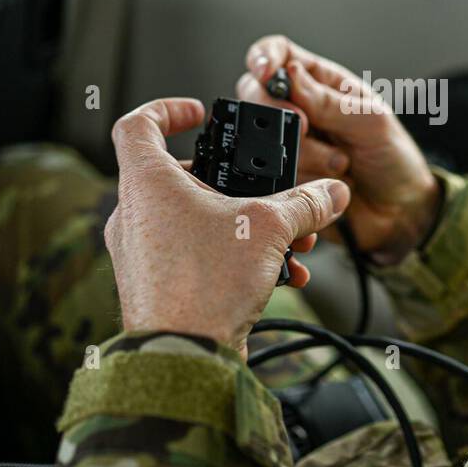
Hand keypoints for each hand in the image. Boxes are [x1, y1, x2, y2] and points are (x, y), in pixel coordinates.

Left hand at [105, 97, 350, 356]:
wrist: (184, 357)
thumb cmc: (205, 284)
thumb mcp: (268, 228)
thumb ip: (304, 203)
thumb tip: (333, 192)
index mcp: (146, 184)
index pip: (137, 124)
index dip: (167, 109)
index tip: (198, 113)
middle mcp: (134, 216)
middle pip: (181, 176)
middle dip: (236, 184)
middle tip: (268, 191)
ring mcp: (141, 254)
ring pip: (196, 220)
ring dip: (245, 225)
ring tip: (290, 240)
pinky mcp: (157, 286)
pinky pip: (198, 255)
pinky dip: (235, 257)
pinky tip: (281, 275)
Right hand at [236, 36, 440, 263]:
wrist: (399, 210)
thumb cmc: (392, 156)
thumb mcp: (370, 120)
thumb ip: (328, 101)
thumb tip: (290, 75)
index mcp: (321, 82)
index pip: (278, 54)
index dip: (263, 57)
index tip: (264, 73)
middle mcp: (299, 109)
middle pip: (255, 94)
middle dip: (278, 112)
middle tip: (306, 127)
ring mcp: (290, 143)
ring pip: (262, 138)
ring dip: (304, 155)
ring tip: (340, 163)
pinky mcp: (285, 176)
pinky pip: (272, 173)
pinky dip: (303, 179)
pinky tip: (331, 182)